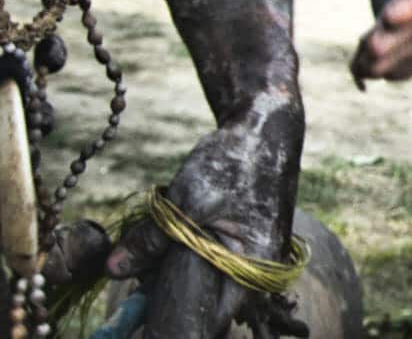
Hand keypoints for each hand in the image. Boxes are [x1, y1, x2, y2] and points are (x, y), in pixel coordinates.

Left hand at [105, 121, 294, 336]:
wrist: (265, 125)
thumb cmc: (236, 161)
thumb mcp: (188, 198)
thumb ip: (152, 238)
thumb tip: (113, 271)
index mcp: (256, 265)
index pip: (214, 317)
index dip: (176, 321)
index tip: (141, 321)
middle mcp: (255, 267)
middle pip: (205, 300)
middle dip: (167, 293)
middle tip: (136, 283)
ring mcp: (247, 254)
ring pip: (200, 279)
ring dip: (171, 270)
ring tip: (153, 249)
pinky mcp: (237, 240)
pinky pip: (204, 259)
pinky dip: (181, 253)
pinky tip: (168, 235)